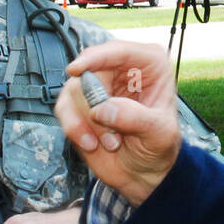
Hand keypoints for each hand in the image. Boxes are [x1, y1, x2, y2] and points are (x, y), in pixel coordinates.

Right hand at [54, 40, 181, 206]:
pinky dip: (74, 128)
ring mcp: (98, 84)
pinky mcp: (79, 102)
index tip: (76, 70)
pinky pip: (63, 107)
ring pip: (74, 90)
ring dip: (89, 122)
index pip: (119, 51)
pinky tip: (92, 144)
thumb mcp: (159, 134)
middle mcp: (122, 68)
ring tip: (112, 143)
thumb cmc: (158, 147)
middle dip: (96, 106)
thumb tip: (102, 109)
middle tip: (113, 136)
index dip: (96, 58)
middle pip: (90, 71)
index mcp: (150, 63)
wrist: (143, 171)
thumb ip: (135, 118)